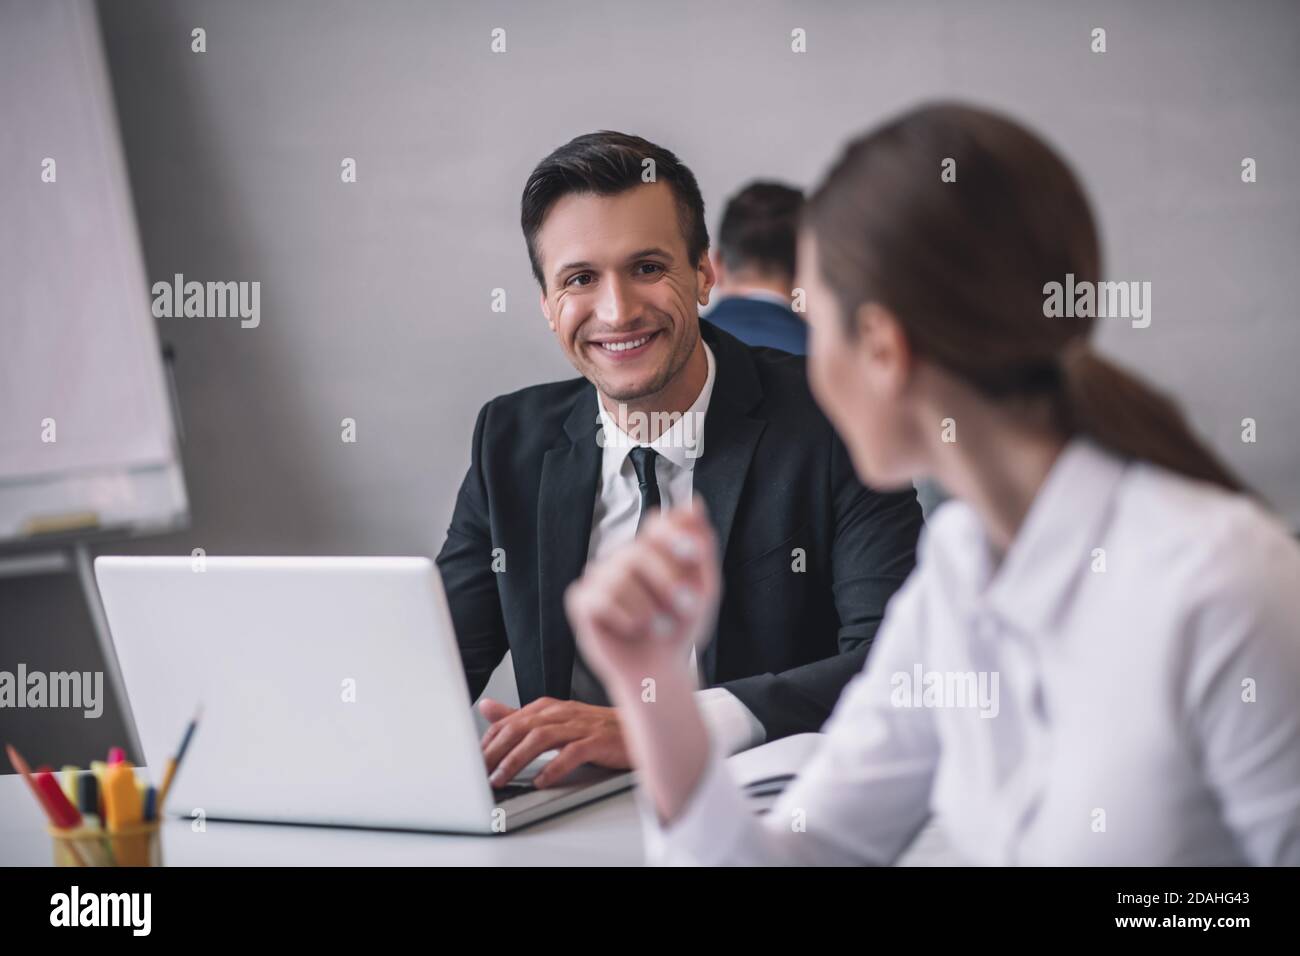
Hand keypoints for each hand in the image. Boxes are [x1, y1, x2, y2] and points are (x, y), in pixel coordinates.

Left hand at [479, 696, 629, 788]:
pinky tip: (541, 780)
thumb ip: (519, 716)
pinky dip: (554, 767)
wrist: (638, 730)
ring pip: (541, 738)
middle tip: (479, 771)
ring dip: (517, 759)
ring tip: (502, 778)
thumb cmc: (596, 728)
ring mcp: (581, 725)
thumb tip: (487, 707)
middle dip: (495, 750)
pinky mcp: (598, 740)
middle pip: (521, 727)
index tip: (474, 760)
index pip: (509, 720)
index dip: (488, 740)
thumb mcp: (554, 720)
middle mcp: (562, 712)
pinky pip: (572, 752)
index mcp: (549, 707)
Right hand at [564, 497, 720, 694]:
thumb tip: (695, 503)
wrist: (662, 669)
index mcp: (652, 548)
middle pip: (639, 551)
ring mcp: (599, 576)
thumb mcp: (703, 586)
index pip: (657, 523)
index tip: (692, 555)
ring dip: (649, 608)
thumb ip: (700, 544)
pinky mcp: (581, 601)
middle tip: (686, 607)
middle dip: (668, 581)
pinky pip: (601, 598)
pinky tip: (633, 628)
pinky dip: (625, 617)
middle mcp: (622, 556)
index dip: (672, 534)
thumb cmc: (680, 627)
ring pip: (620, 577)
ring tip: (658, 626)